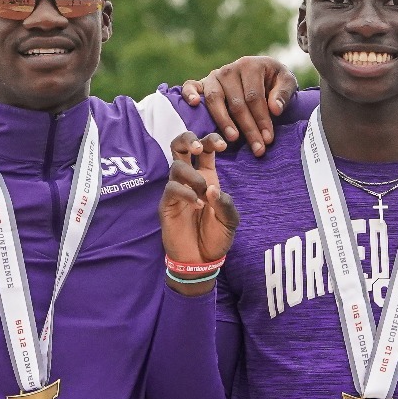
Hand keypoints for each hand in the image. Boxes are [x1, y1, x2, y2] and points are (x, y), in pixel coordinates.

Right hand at [160, 130, 238, 294]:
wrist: (201, 260)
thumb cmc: (216, 237)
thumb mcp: (230, 220)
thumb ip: (225, 203)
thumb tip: (212, 188)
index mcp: (207, 176)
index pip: (205, 148)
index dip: (211, 140)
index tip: (223, 145)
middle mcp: (190, 179)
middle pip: (180, 146)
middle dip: (188, 139)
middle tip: (199, 149)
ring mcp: (177, 190)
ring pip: (176, 166)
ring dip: (192, 175)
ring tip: (204, 193)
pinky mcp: (167, 204)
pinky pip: (171, 188)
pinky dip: (186, 193)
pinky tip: (198, 204)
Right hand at [180, 56, 296, 156]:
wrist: (262, 73)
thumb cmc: (274, 81)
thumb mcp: (286, 82)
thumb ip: (283, 93)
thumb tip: (274, 109)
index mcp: (251, 65)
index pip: (254, 97)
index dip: (262, 119)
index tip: (268, 139)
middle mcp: (230, 69)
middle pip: (237, 103)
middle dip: (248, 128)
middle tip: (257, 148)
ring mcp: (214, 75)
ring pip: (215, 99)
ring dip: (224, 121)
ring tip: (233, 139)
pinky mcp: (202, 82)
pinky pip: (191, 85)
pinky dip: (190, 93)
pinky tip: (194, 104)